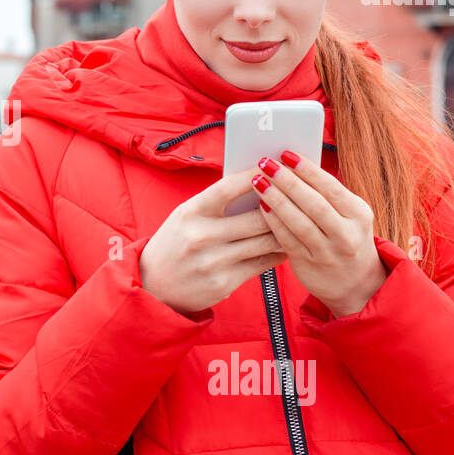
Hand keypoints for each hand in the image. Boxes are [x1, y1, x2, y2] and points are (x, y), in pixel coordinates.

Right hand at [140, 166, 288, 314]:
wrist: (153, 287)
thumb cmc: (173, 245)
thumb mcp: (184, 218)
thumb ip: (214, 204)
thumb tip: (256, 185)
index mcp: (189, 213)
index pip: (227, 188)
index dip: (253, 176)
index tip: (272, 166)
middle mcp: (201, 236)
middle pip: (255, 217)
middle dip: (281, 205)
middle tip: (300, 196)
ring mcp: (213, 261)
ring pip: (264, 241)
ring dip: (285, 230)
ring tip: (300, 220)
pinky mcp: (224, 283)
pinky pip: (261, 264)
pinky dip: (278, 253)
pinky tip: (286, 245)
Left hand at [251, 150, 388, 317]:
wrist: (357, 284)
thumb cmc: (345, 236)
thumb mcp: (349, 216)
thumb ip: (327, 195)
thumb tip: (292, 165)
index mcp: (359, 214)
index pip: (331, 187)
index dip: (307, 170)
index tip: (286, 154)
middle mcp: (346, 234)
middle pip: (314, 204)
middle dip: (288, 181)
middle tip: (266, 163)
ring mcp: (328, 252)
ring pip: (298, 222)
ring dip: (276, 199)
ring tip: (258, 181)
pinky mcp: (309, 265)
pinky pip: (287, 240)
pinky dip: (273, 222)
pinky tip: (261, 206)